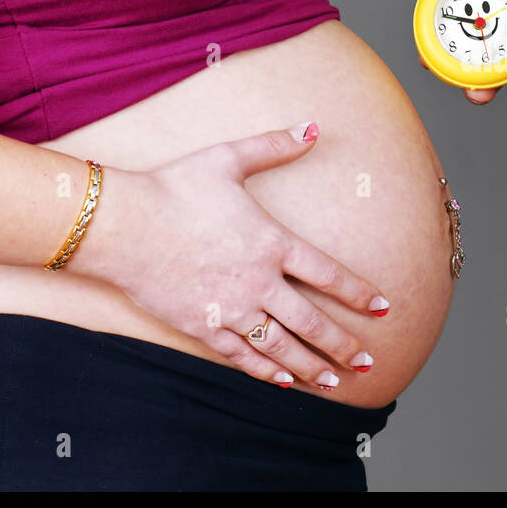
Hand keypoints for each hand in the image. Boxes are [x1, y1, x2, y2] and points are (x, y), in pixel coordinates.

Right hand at [70, 123, 388, 389]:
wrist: (122, 226)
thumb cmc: (173, 188)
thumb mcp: (228, 158)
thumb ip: (274, 146)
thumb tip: (313, 126)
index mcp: (272, 243)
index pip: (329, 275)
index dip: (360, 294)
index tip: (383, 307)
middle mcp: (259, 282)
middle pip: (313, 322)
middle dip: (344, 344)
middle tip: (369, 361)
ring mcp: (232, 309)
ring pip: (282, 347)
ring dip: (313, 366)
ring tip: (336, 381)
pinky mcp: (203, 327)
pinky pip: (243, 356)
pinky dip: (267, 371)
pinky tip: (284, 381)